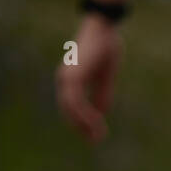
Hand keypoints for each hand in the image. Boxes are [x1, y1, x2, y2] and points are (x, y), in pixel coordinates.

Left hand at [55, 14, 123, 143]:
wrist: (103, 28)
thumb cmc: (105, 47)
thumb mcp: (105, 76)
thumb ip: (102, 94)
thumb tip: (101, 113)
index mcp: (71, 78)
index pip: (72, 107)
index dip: (82, 122)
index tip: (95, 135)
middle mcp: (65, 79)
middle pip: (68, 112)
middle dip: (82, 129)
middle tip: (95, 141)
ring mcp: (67, 78)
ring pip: (72, 110)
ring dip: (86, 126)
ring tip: (99, 136)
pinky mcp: (73, 78)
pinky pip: (78, 104)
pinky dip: (87, 116)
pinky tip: (98, 124)